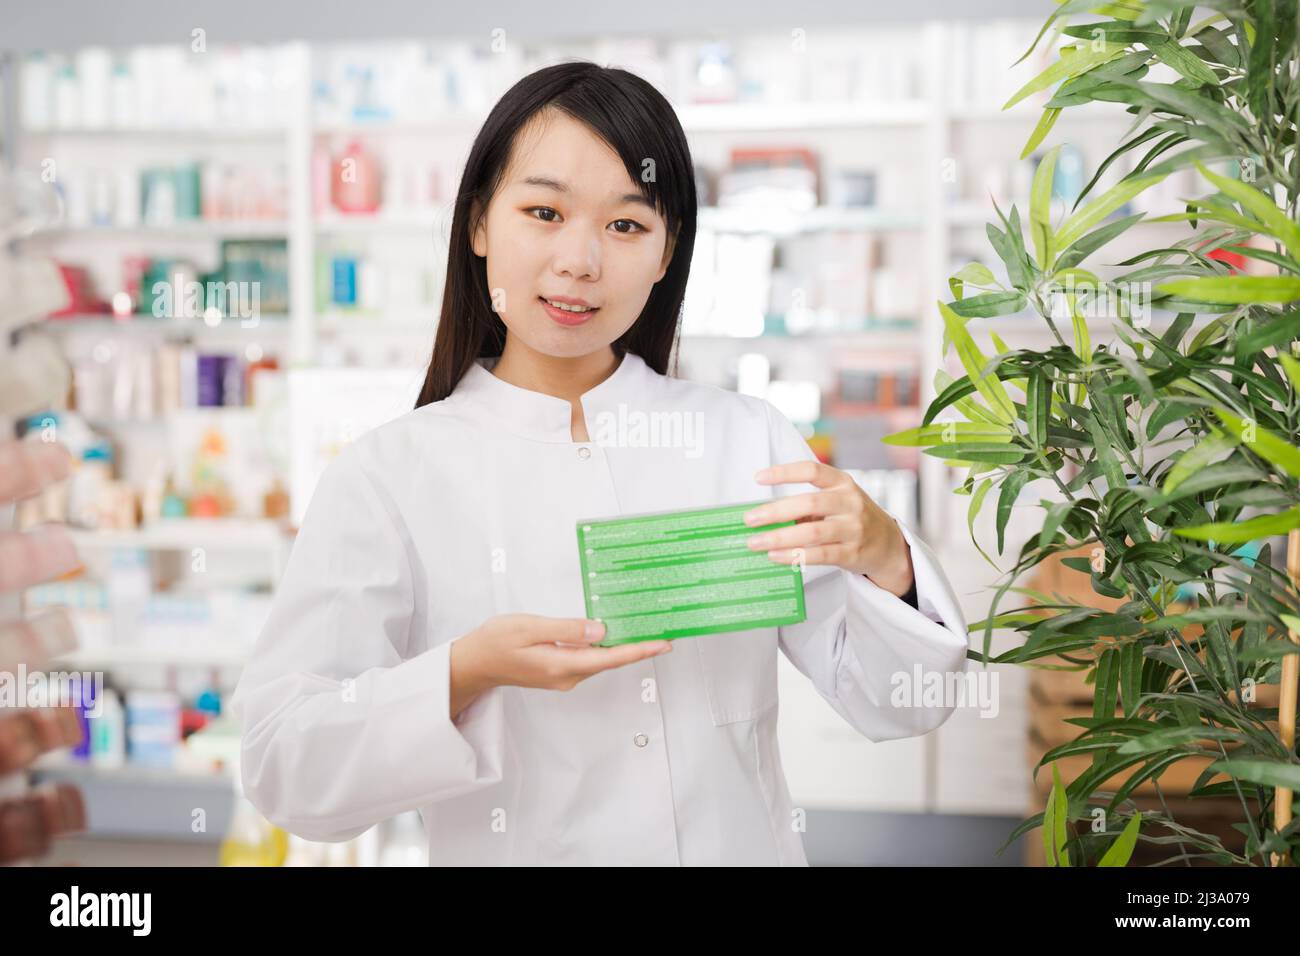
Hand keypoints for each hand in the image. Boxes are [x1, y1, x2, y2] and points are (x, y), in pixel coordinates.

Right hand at [449, 614, 671, 718]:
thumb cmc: (495, 643)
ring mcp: (564, 676)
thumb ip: (566, 629)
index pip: (611, 657)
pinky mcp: (559, 671)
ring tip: (645, 632)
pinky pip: (590, 659)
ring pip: (601, 660)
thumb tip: (600, 630)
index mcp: (562, 665)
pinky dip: (605, 647)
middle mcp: (567, 676)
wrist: (473, 663)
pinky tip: (612, 635)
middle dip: (638, 647)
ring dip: (623, 647)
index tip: (663, 643)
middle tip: (663, 632)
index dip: (640, 650)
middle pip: (611, 660)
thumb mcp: (529, 627)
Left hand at [743, 460, 915, 598]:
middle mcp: (850, 503)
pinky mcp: (852, 553)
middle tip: (749, 519)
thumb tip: (763, 515)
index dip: (785, 472)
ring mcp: (853, 529)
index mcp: (842, 483)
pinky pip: (819, 555)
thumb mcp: (837, 501)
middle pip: (809, 503)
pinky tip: (775, 556)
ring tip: (755, 543)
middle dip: (775, 511)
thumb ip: (807, 504)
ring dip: (780, 538)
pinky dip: (794, 556)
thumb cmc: (851, 518)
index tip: (758, 478)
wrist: (888, 544)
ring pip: (812, 532)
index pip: (812, 470)